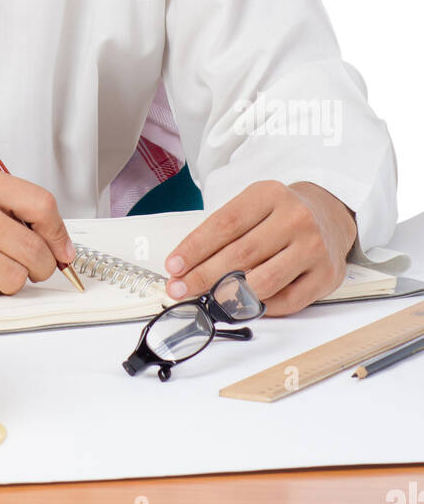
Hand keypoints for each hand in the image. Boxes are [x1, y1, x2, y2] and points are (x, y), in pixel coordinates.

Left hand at [163, 180, 358, 315]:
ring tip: (207, 301)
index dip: (195, 248)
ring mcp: (313, 247)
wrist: (329, 214)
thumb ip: (225, 232)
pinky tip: (242, 306)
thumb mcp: (253, 206)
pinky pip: (287, 301)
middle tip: (179, 289)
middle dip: (203, 276)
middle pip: (241, 254)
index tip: (173, 267)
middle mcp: (295, 218)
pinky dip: (261, 308)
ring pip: (264, 281)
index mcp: (270, 195)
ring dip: (229, 296)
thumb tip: (187, 267)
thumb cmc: (280, 213)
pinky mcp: (326, 275)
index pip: (225, 224)